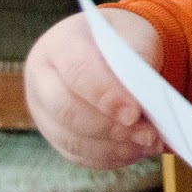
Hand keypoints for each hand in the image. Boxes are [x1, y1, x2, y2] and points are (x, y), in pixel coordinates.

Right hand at [24, 10, 163, 168]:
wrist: (111, 50)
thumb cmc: (124, 41)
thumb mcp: (137, 35)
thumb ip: (140, 56)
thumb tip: (147, 93)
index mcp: (60, 45)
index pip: (77, 72)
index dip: (105, 95)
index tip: (135, 113)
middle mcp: (42, 79)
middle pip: (68, 111)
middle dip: (112, 127)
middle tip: (150, 134)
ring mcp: (43, 111)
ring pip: (72, 140)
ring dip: (115, 146)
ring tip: (150, 142)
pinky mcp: (55, 135)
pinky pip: (79, 155)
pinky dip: (111, 156)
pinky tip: (138, 150)